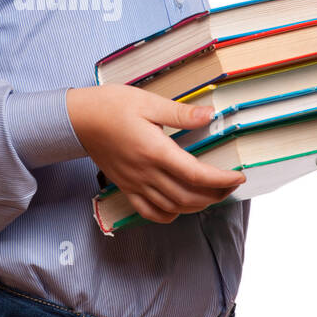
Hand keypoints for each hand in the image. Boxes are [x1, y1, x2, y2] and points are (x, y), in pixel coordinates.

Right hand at [66, 86, 245, 222]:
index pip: (196, 174)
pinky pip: (149, 212)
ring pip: (172, 207)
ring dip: (197, 206)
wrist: (78, 119)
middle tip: (231, 186)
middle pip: (188, 196)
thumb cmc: (111, 106)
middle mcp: (146, 172)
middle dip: (215, 195)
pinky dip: (169, 215)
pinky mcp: (126, 187)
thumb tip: (210, 115)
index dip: (221, 180)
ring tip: (213, 195)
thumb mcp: (148, 102)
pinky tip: (180, 207)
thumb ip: (180, 113)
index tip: (238, 177)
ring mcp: (135, 183)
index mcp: (155, 150)